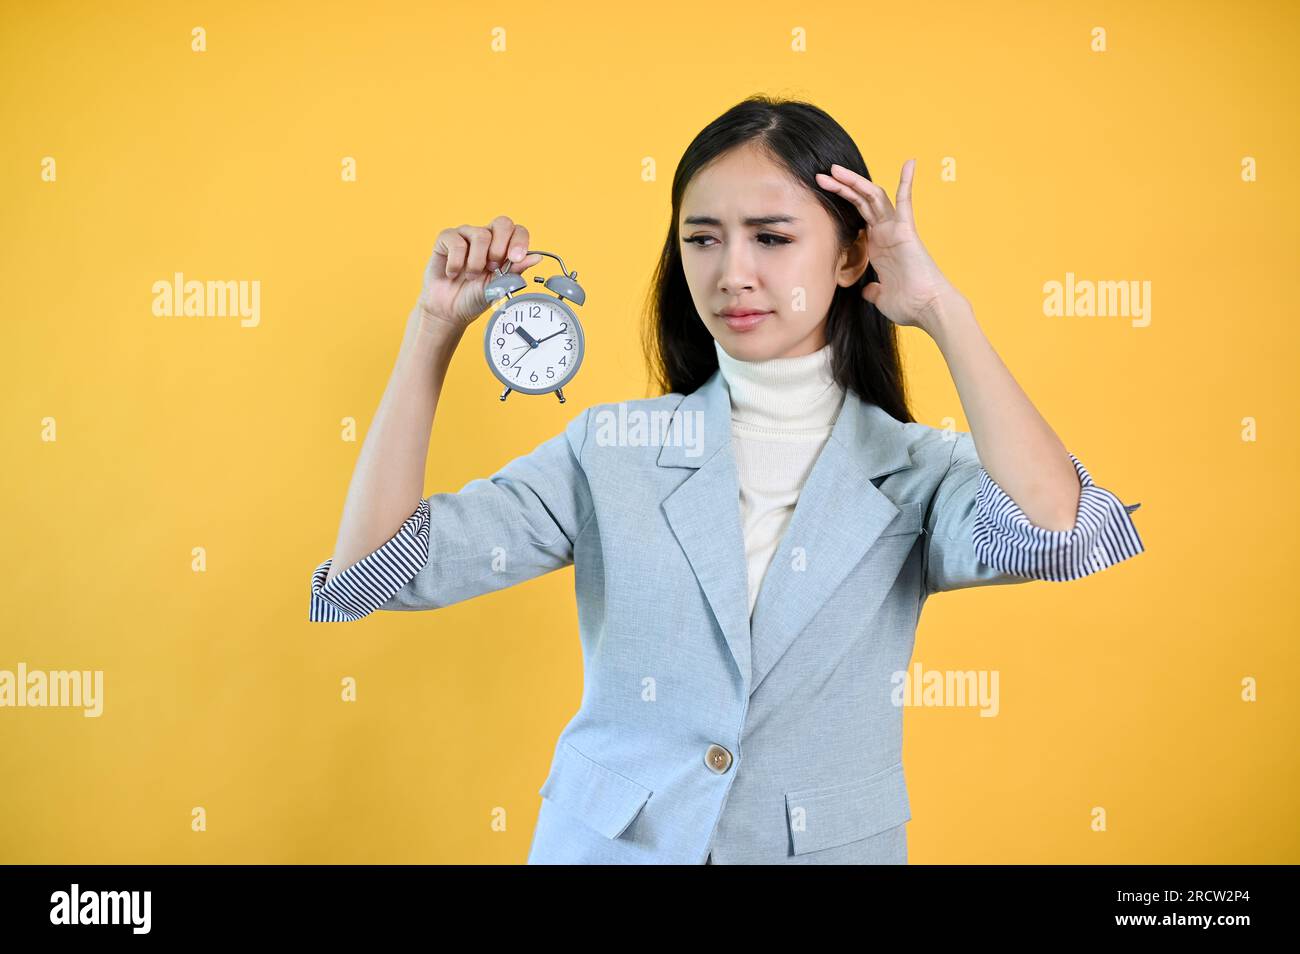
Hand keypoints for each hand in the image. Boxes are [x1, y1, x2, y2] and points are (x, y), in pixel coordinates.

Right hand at [417, 215, 543, 330]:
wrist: (449, 309)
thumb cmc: (474, 297)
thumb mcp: (498, 287)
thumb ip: (516, 271)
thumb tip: (537, 258)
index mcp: (503, 247)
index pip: (518, 231)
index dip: (520, 241)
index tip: (515, 258)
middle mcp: (487, 237)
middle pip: (502, 222)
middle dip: (500, 247)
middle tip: (493, 267)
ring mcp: (467, 235)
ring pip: (480, 235)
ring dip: (477, 261)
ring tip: (472, 276)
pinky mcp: (447, 238)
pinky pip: (456, 242)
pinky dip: (456, 262)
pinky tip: (453, 273)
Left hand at [815, 159, 958, 331]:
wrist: (927, 309)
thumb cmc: (908, 305)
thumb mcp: (881, 297)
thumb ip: (873, 290)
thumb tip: (868, 291)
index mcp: (878, 246)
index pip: (858, 216)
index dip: (842, 202)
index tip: (823, 193)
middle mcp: (886, 234)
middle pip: (861, 201)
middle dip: (841, 186)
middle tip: (821, 174)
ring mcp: (896, 230)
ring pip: (873, 197)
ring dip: (854, 182)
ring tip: (834, 169)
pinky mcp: (906, 230)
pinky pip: (906, 201)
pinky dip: (907, 182)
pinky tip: (909, 163)